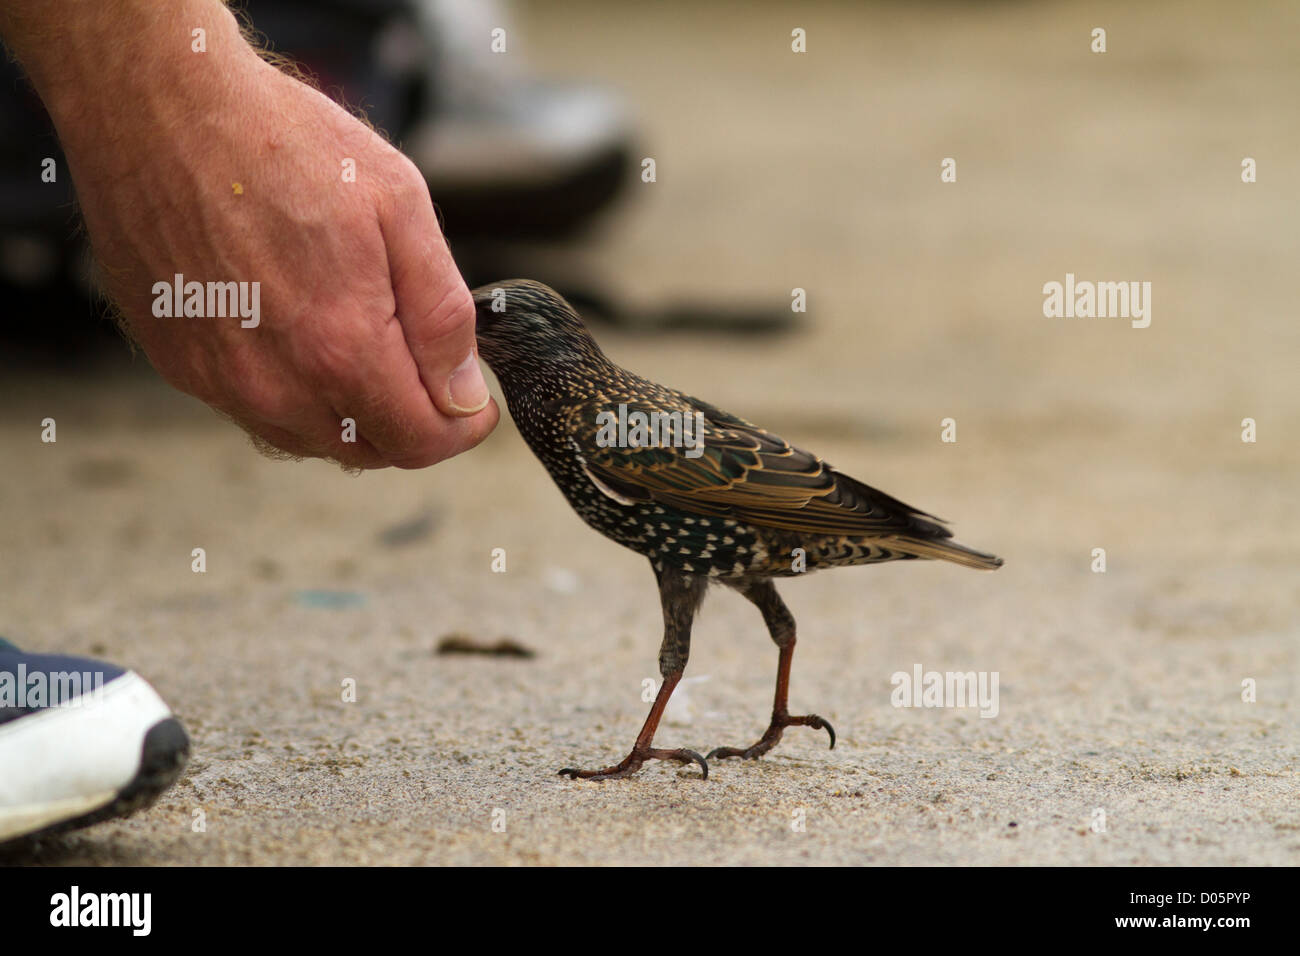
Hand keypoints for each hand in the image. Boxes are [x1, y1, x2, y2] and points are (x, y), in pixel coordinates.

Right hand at [0, 0, 497, 467]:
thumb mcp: (400, 209)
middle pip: (369, 451)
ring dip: (352, 414)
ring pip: (310, 439)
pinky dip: (293, 394)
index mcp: (341, 349)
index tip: (473, 402)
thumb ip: (441, 315)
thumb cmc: (281, 144)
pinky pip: (253, 411)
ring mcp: (219, 381)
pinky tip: (300, 335)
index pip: (420, 442)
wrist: (159, 107)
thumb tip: (462, 393)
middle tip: (424, 366)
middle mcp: (275, 384)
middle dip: (411, 423)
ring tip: (361, 342)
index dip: (461, 428)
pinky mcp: (179, 365)